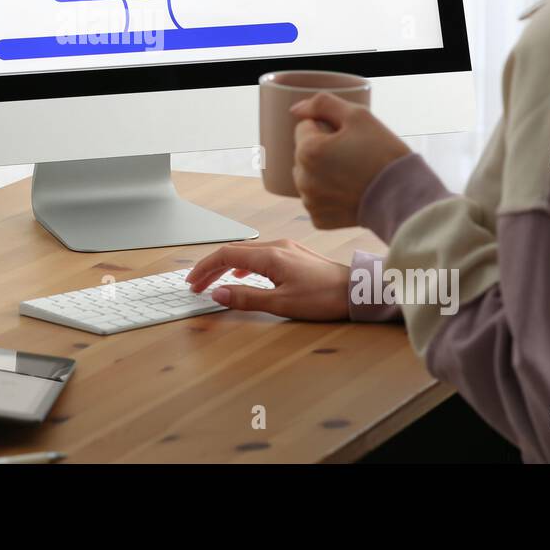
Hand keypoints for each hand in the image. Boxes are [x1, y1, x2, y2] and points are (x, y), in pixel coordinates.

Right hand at [184, 240, 350, 320]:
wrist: (356, 290)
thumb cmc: (323, 298)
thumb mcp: (281, 303)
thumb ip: (246, 297)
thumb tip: (218, 294)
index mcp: (270, 256)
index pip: (226, 255)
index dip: (205, 268)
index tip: (193, 282)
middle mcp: (276, 246)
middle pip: (233, 251)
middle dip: (211, 267)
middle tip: (196, 284)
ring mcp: (286, 248)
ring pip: (246, 252)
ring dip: (226, 266)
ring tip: (214, 281)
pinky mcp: (294, 254)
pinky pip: (260, 254)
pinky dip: (243, 264)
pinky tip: (242, 274)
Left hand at [291, 91, 410, 229]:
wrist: (404, 197)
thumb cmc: (383, 153)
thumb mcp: (358, 116)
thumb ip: (322, 104)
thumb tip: (296, 110)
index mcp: (307, 151)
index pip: (305, 127)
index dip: (328, 128)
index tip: (349, 138)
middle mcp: (302, 179)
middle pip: (305, 153)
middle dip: (323, 150)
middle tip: (354, 156)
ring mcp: (310, 201)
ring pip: (309, 176)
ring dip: (323, 173)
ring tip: (353, 175)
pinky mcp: (319, 219)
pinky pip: (317, 199)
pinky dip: (329, 195)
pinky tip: (349, 193)